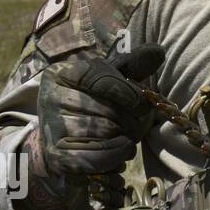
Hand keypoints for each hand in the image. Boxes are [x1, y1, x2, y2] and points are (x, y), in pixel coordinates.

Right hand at [36, 44, 164, 179]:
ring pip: (104, 133)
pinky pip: (93, 158)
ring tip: (128, 137)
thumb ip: (134, 64)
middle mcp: (51, 97)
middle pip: (106, 109)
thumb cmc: (94, 99)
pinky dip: (115, 156)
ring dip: (126, 138)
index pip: (103, 80)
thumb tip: (158, 51)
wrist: (64, 132)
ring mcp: (51, 127)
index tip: (143, 106)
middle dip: (132, 120)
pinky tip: (121, 151)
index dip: (130, 95)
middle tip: (138, 125)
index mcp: (65, 73)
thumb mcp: (112, 76)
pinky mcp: (55, 155)